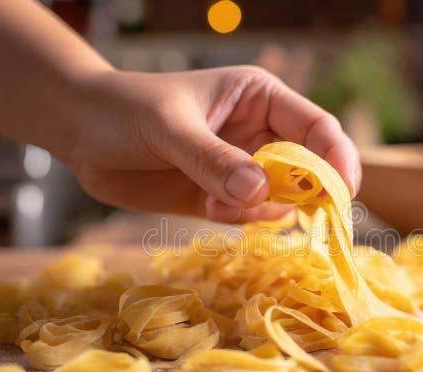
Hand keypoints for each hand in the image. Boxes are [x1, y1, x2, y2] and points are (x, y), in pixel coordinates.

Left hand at [63, 66, 360, 222]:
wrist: (80, 132)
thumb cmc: (125, 110)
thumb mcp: (170, 128)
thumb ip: (213, 160)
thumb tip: (261, 194)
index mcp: (259, 99)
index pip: (315, 127)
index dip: (336, 157)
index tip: (343, 191)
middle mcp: (258, 135)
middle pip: (308, 168)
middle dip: (309, 193)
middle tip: (301, 217)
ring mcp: (239, 170)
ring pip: (280, 199)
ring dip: (267, 212)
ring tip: (223, 204)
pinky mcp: (218, 199)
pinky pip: (249, 218)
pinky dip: (240, 222)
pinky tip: (209, 209)